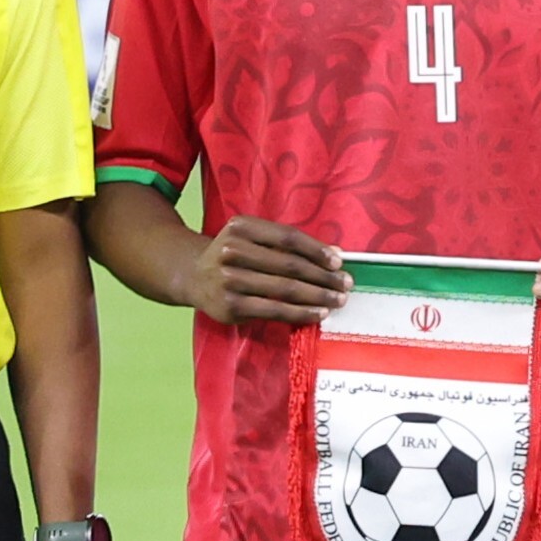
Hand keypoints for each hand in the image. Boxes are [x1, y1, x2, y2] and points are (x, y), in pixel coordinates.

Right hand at [191, 217, 345, 326]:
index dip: (316, 250)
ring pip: (285, 288)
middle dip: (323, 276)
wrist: (193, 276)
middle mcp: (232, 250)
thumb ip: (289, 245)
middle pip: (290, 264)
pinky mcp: (231, 305)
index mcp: (241, 227)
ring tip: (338, 300)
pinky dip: (301, 313)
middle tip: (346, 284)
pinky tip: (318, 313)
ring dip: (317, 296)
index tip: (338, 261)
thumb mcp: (253, 240)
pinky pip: (275, 310)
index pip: (287, 237)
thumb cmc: (235, 256)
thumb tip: (335, 253)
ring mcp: (229, 279)